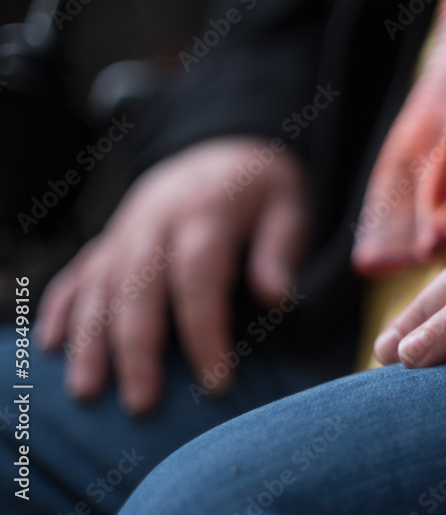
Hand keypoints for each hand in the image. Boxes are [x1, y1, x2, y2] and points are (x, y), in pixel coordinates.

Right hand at [37, 138, 306, 414]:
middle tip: (142, 405)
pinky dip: (61, 306)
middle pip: (138, 287)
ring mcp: (126, 228)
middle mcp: (156, 221)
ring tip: (86, 391)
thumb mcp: (290, 207)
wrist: (225, 147)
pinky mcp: (111, 237)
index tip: (217, 382)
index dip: (205, 332)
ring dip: (89, 338)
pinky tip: (50, 345)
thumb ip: (281, 250)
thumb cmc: (264, 190)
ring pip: (100, 285)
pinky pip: (79, 271)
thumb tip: (277, 297)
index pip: (199, 278)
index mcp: (206, 213)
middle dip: (138, 349)